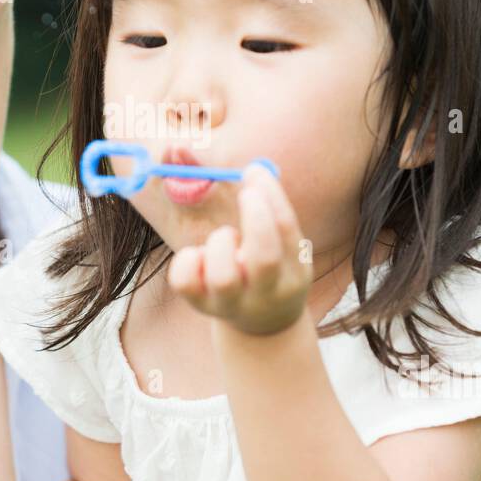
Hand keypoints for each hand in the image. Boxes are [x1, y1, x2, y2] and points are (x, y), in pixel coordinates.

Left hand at [168, 162, 312, 334]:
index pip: (286, 229)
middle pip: (263, 258)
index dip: (270, 195)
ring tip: (225, 238)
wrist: (262, 323)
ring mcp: (233, 303)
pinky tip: (199, 256)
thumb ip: (261, 202)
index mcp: (294, 270)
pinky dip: (187, 260)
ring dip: (221, 244)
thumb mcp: (277, 240)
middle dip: (254, 219)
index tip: (253, 170)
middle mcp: (268, 291)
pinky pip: (185, 282)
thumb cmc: (267, 264)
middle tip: (246, 195)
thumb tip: (206, 157)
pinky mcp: (201, 306)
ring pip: (223, 275)